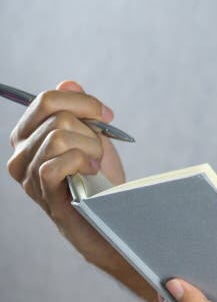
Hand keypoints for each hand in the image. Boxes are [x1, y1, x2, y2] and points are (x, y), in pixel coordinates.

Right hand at [7, 80, 125, 267]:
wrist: (111, 217)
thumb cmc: (100, 180)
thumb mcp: (92, 138)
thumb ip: (78, 111)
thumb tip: (69, 83)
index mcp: (28, 136)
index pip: (47, 99)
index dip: (84, 103)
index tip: (107, 116)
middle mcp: (19, 154)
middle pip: (57, 117)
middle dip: (91, 130)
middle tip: (100, 152)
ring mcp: (27, 177)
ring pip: (58, 136)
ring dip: (90, 148)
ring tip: (96, 165)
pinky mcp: (42, 195)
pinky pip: (55, 162)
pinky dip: (81, 162)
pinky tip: (92, 173)